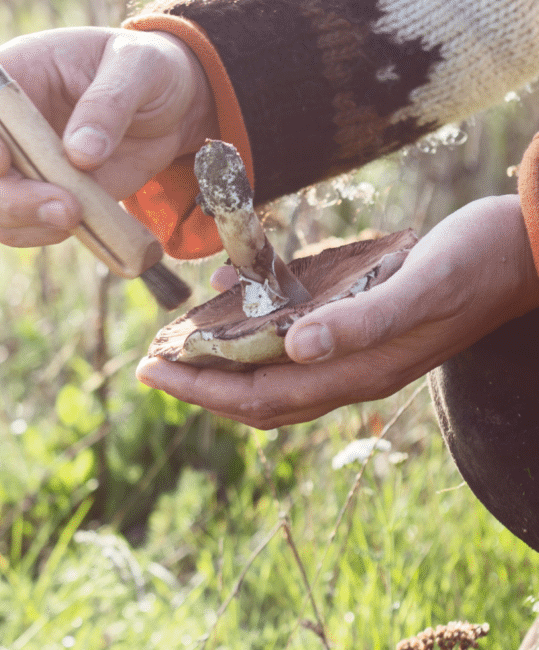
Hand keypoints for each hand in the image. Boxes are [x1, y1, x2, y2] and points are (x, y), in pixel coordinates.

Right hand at [0, 26, 212, 247]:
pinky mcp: (35, 202)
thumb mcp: (139, 67)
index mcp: (8, 75)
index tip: (1, 161)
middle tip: (67, 207)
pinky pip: (15, 231)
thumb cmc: (147, 71)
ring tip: (79, 214)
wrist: (169, 111)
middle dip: (11, 197)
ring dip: (25, 221)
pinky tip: (81, 223)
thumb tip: (80, 154)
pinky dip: (42, 235)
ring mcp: (13, 168)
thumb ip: (110, 102)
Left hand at [136, 195, 538, 427]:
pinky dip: (260, 326)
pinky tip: (236, 291)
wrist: (532, 251)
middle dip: (199, 385)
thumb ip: (361, 321)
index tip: (151, 371)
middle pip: (255, 398)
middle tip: (149, 364)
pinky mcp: (366, 328)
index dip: (200, 389)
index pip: (257, 397)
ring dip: (224, 364)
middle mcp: (351, 374)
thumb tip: (296, 348)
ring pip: (273, 375)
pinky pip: (298, 341)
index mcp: (356, 373)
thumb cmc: (480, 261)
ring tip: (179, 343)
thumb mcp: (421, 283)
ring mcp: (359, 355)